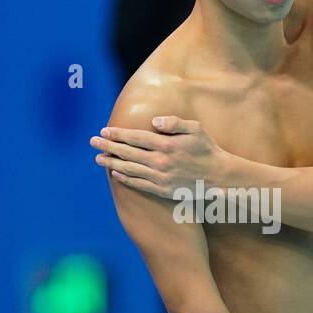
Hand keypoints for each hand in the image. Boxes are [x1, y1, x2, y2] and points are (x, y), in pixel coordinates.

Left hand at [91, 116, 224, 198]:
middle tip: (93, 142)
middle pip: (128, 153)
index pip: (136, 137)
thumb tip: (154, 121)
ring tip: (98, 158)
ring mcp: (161, 177)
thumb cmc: (207, 149)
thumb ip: (174, 122)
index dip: (118, 134)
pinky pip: (140, 184)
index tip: (104, 131)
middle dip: (108, 147)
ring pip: (130, 169)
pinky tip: (115, 173)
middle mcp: (161, 161)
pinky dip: (125, 178)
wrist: (219, 177)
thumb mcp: (195, 129)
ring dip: (112, 163)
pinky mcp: (163, 190)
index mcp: (167, 144)